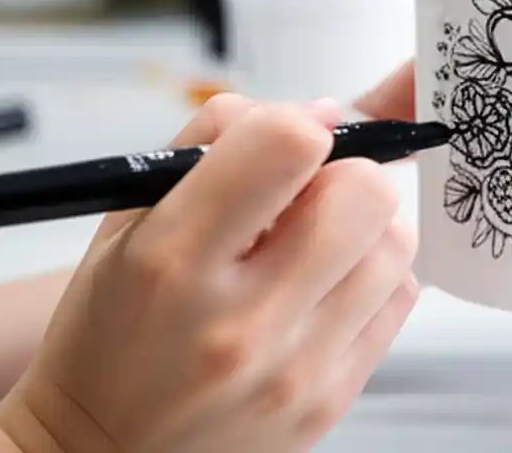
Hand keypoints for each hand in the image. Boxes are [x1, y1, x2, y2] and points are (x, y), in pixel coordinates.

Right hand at [0, 96, 416, 452]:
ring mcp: (294, 368)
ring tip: (312, 250)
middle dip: (343, 176)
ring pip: (396, 244)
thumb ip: (214, 140)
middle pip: (366, 192)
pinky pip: (399, 300)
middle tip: (306, 199)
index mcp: (173, 259)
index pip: (287, 145)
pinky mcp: (331, 400)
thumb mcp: (129, 218)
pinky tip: (323, 292)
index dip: (298, 126)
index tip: (286, 144)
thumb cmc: (112, 331)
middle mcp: (240, 319)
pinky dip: (372, 280)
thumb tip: (321, 111)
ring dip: (364, 230)